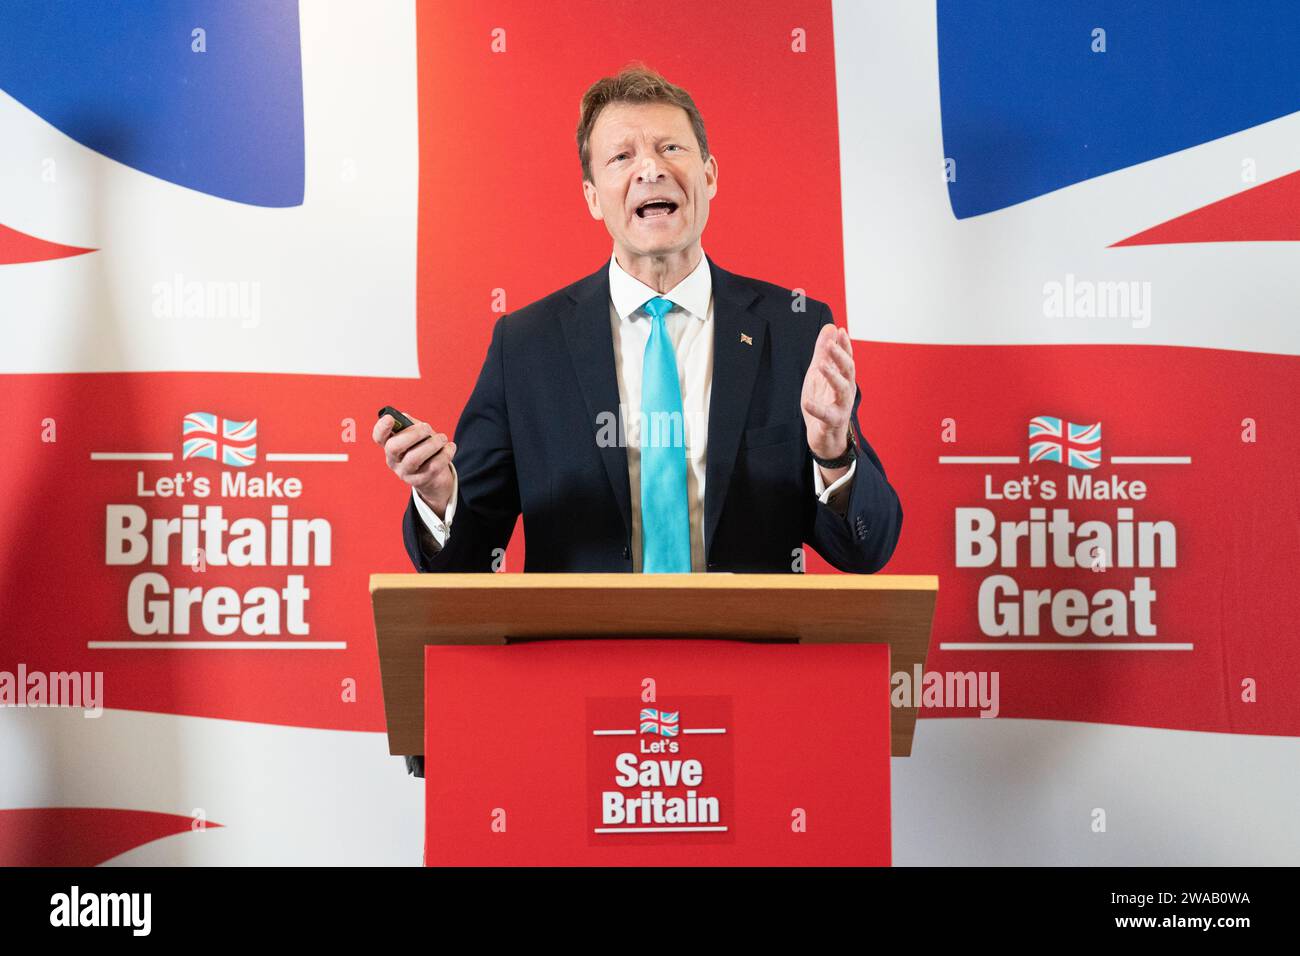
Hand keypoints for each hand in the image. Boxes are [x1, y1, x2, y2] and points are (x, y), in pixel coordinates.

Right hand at [372, 413, 455, 518]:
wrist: (435, 477)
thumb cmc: (424, 449)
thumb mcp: (417, 435)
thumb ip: (411, 424)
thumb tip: (405, 418)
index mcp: (389, 444)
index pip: (379, 437)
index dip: (381, 427)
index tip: (390, 418)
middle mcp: (393, 460)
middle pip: (394, 447)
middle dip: (413, 434)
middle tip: (427, 428)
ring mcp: (405, 473)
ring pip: (414, 458)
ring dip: (432, 444)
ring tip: (442, 438)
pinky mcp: (420, 481)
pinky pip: (432, 467)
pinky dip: (445, 454)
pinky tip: (450, 447)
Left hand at [801, 324, 855, 459]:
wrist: (826, 437)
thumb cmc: (825, 402)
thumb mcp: (821, 374)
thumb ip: (824, 352)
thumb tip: (831, 326)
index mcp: (844, 378)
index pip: (847, 358)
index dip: (845, 345)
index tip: (840, 331)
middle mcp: (846, 391)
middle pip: (848, 371)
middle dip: (840, 356)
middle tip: (829, 345)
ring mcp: (841, 407)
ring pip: (842, 390)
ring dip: (833, 377)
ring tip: (821, 366)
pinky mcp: (831, 422)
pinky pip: (826, 415)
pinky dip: (817, 408)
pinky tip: (807, 402)